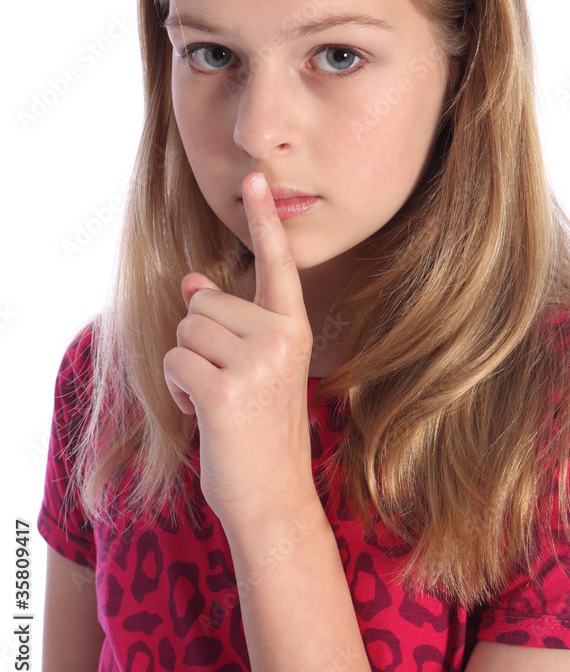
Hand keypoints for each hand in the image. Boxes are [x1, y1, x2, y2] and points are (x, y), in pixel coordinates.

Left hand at [163, 172, 315, 533]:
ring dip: (186, 366)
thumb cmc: (260, 430)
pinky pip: (174, 361)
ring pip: (185, 329)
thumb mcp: (251, 368)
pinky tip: (206, 415)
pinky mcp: (226, 391)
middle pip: (203, 303)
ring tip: (218, 400)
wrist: (273, 496)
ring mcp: (257, 364)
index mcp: (293, 329)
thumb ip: (227, 322)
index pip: (277, 264)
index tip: (255, 176)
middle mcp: (281, 338)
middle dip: (198, 339)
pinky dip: (178, 389)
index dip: (264, 219)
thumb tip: (190, 281)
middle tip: (226, 383)